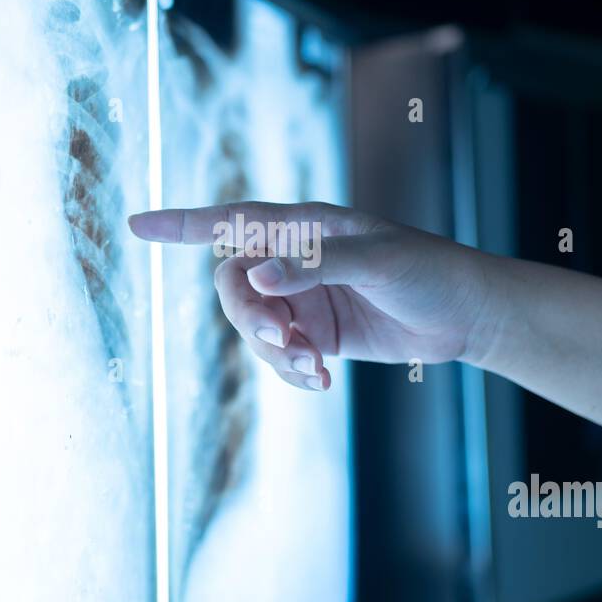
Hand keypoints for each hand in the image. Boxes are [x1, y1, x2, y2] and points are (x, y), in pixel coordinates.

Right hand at [127, 201, 493, 392]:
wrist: (465, 314)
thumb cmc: (428, 270)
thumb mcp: (378, 261)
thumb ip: (317, 266)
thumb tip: (258, 278)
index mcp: (306, 225)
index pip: (233, 221)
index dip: (182, 224)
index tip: (136, 227)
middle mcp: (296, 259)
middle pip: (234, 286)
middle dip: (248, 318)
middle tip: (282, 343)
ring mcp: (302, 298)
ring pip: (253, 328)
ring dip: (273, 353)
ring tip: (313, 368)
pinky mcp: (315, 333)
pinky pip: (279, 355)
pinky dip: (290, 371)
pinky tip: (321, 380)